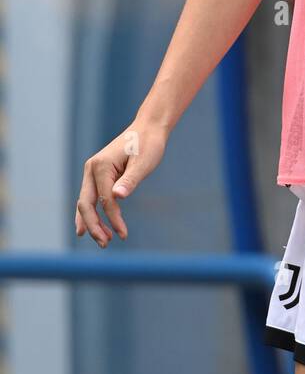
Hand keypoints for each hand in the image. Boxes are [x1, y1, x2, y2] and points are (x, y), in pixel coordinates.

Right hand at [75, 118, 167, 246]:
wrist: (148, 129)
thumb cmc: (148, 144)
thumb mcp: (143, 163)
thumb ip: (130, 180)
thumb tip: (116, 197)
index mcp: (100, 166)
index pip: (104, 200)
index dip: (113, 219)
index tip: (123, 234)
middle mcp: (91, 169)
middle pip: (86, 204)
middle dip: (93, 226)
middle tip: (105, 244)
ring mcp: (92, 172)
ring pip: (86, 203)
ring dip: (92, 222)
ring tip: (104, 241)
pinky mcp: (98, 175)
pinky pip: (91, 198)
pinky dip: (92, 213)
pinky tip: (95, 227)